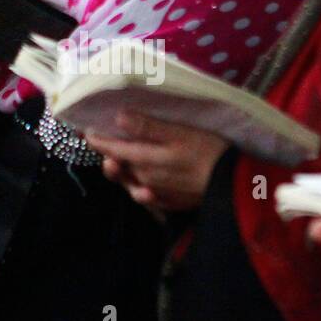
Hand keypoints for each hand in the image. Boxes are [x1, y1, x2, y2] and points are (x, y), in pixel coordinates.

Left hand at [84, 110, 227, 211]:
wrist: (235, 186)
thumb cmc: (209, 151)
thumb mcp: (180, 133)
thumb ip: (148, 127)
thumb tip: (118, 117)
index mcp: (144, 161)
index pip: (112, 149)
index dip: (97, 140)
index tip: (85, 131)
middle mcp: (145, 180)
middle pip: (120, 168)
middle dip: (109, 156)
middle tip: (100, 143)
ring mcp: (157, 194)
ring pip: (132, 183)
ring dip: (122, 173)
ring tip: (115, 163)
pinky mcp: (171, 203)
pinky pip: (148, 197)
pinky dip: (141, 189)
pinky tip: (143, 186)